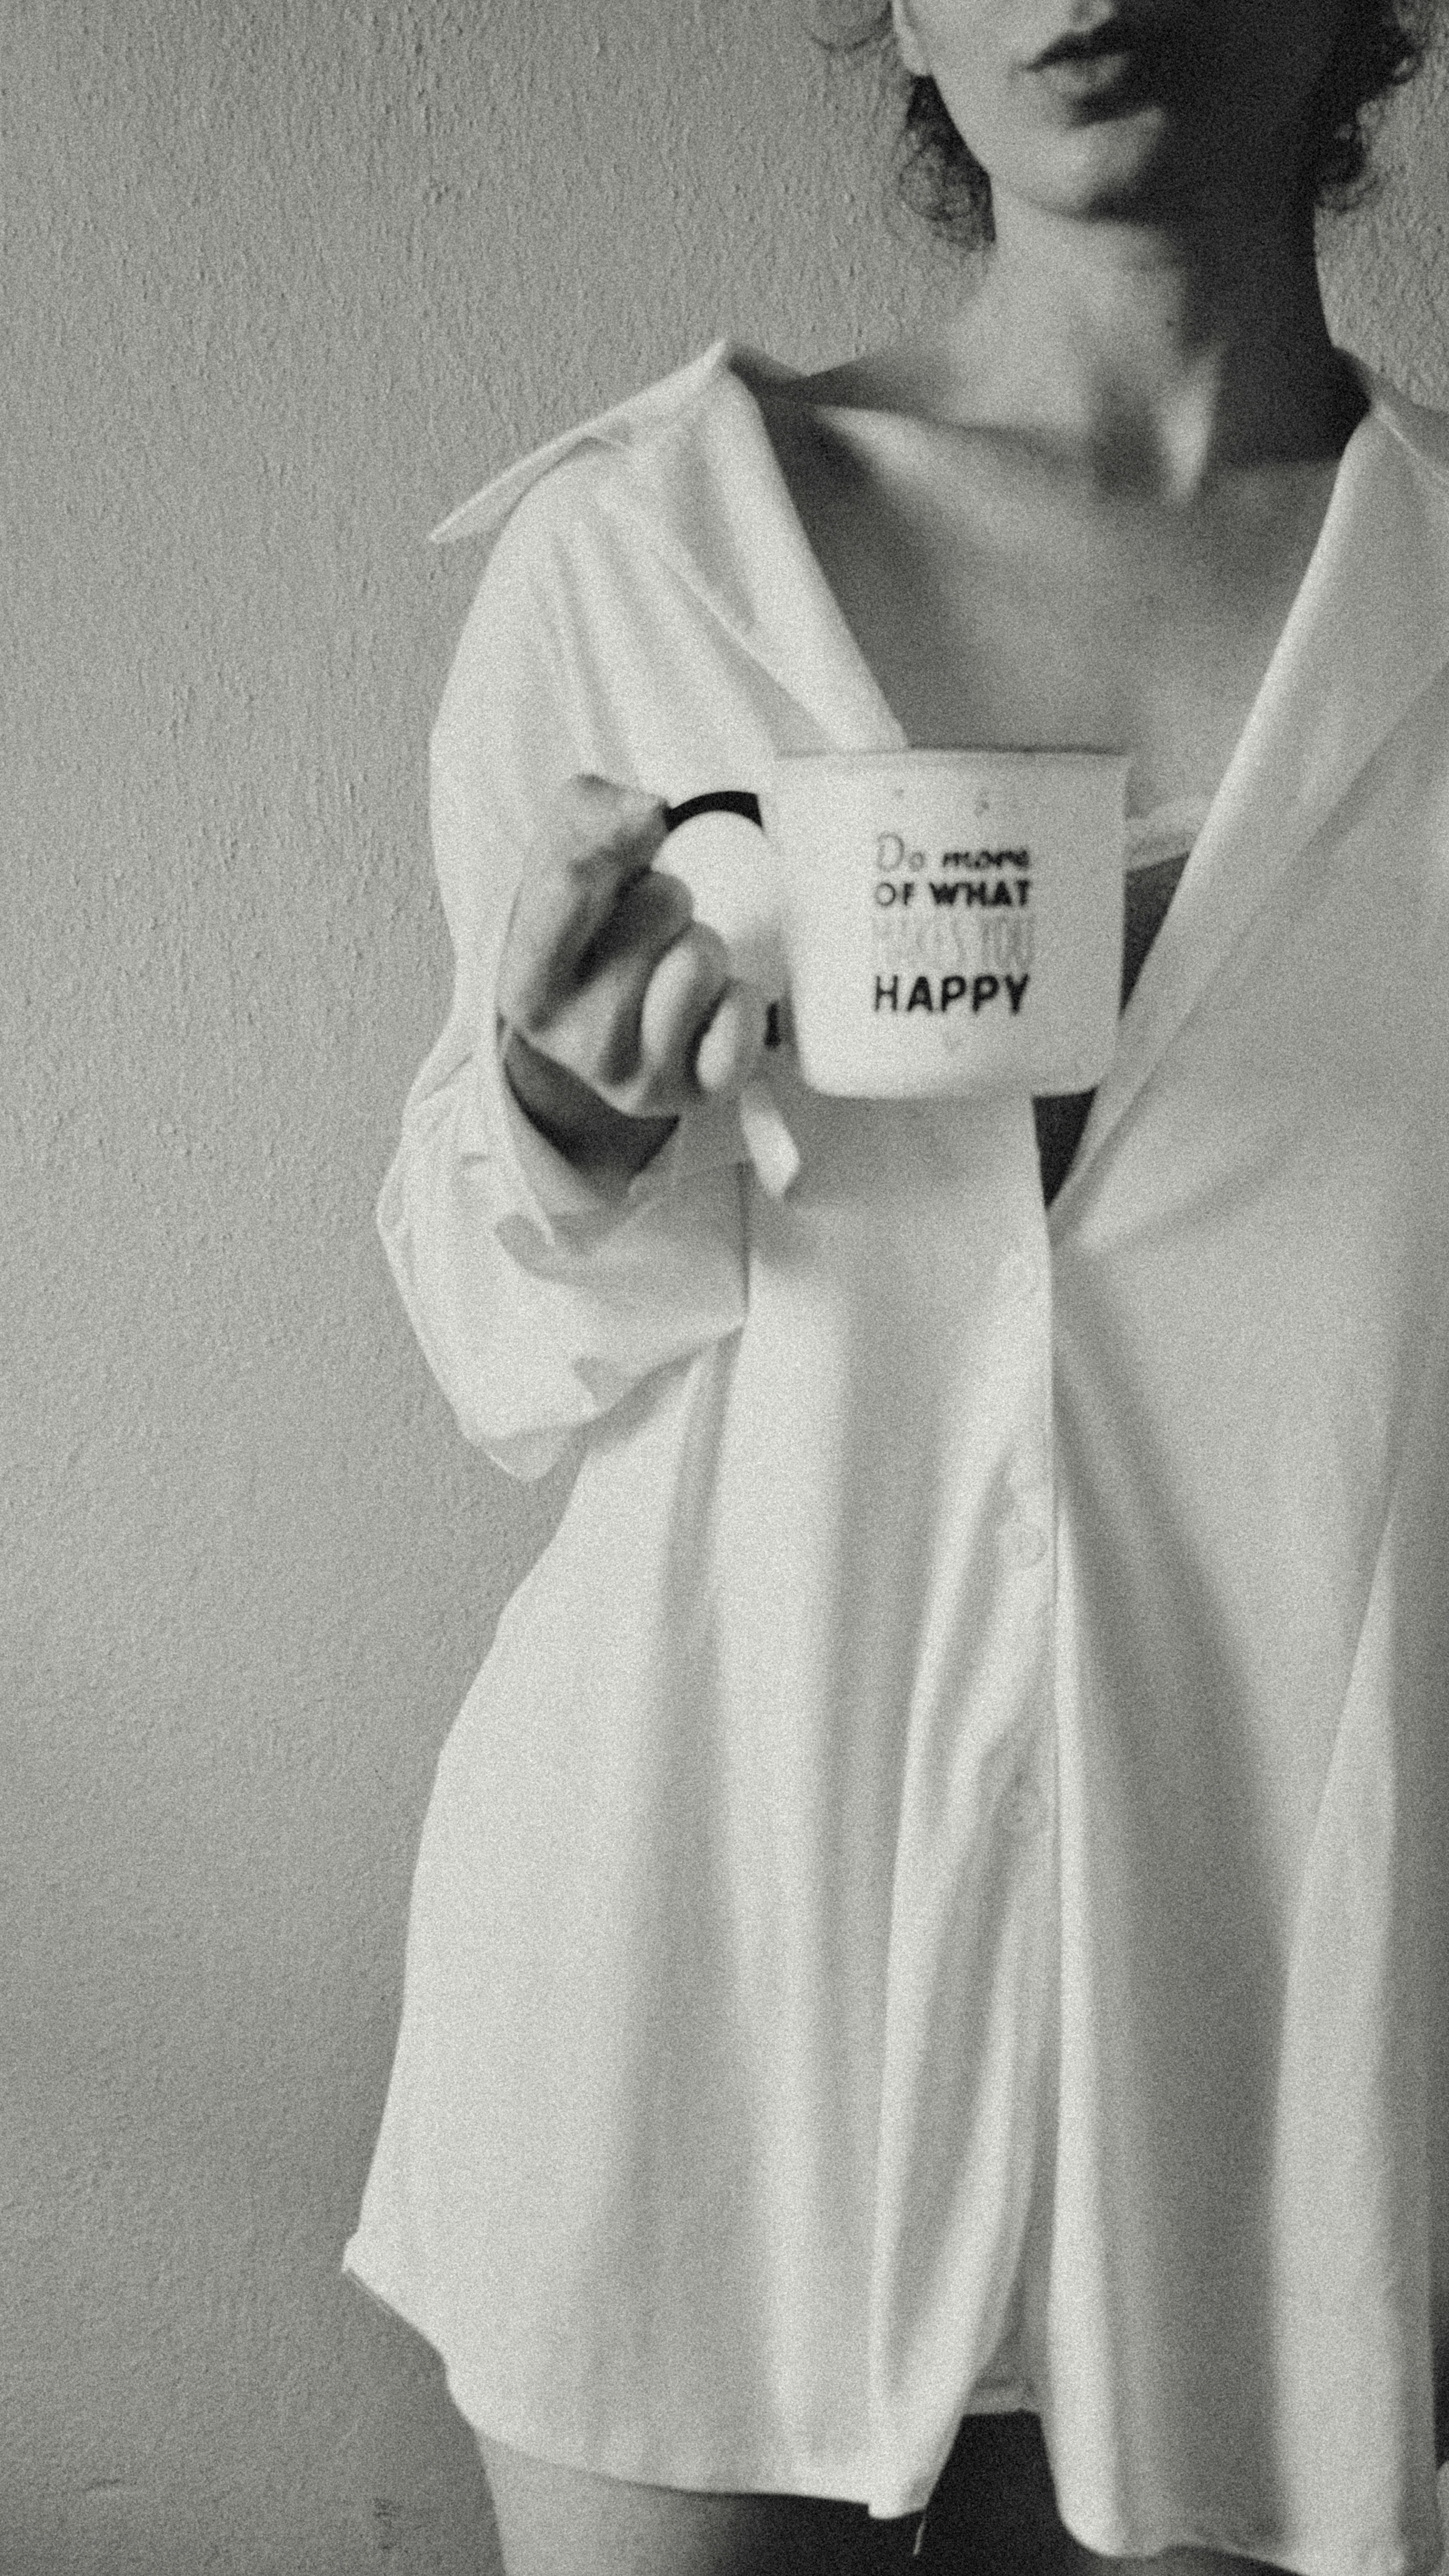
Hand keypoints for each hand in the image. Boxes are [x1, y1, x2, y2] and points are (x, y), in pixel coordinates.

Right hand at [497, 774, 766, 1188]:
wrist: (605, 1034)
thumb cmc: (587, 938)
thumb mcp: (559, 865)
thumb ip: (586, 813)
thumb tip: (647, 813)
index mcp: (525, 988)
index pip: (572, 881)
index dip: (618, 834)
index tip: (641, 826)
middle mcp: (576, 1041)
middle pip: (660, 905)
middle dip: (665, 897)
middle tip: (643, 929)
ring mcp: (639, 1076)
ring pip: (702, 956)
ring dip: (701, 942)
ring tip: (673, 965)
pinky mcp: (701, 1092)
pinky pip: (743, 1012)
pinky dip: (738, 995)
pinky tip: (708, 1005)